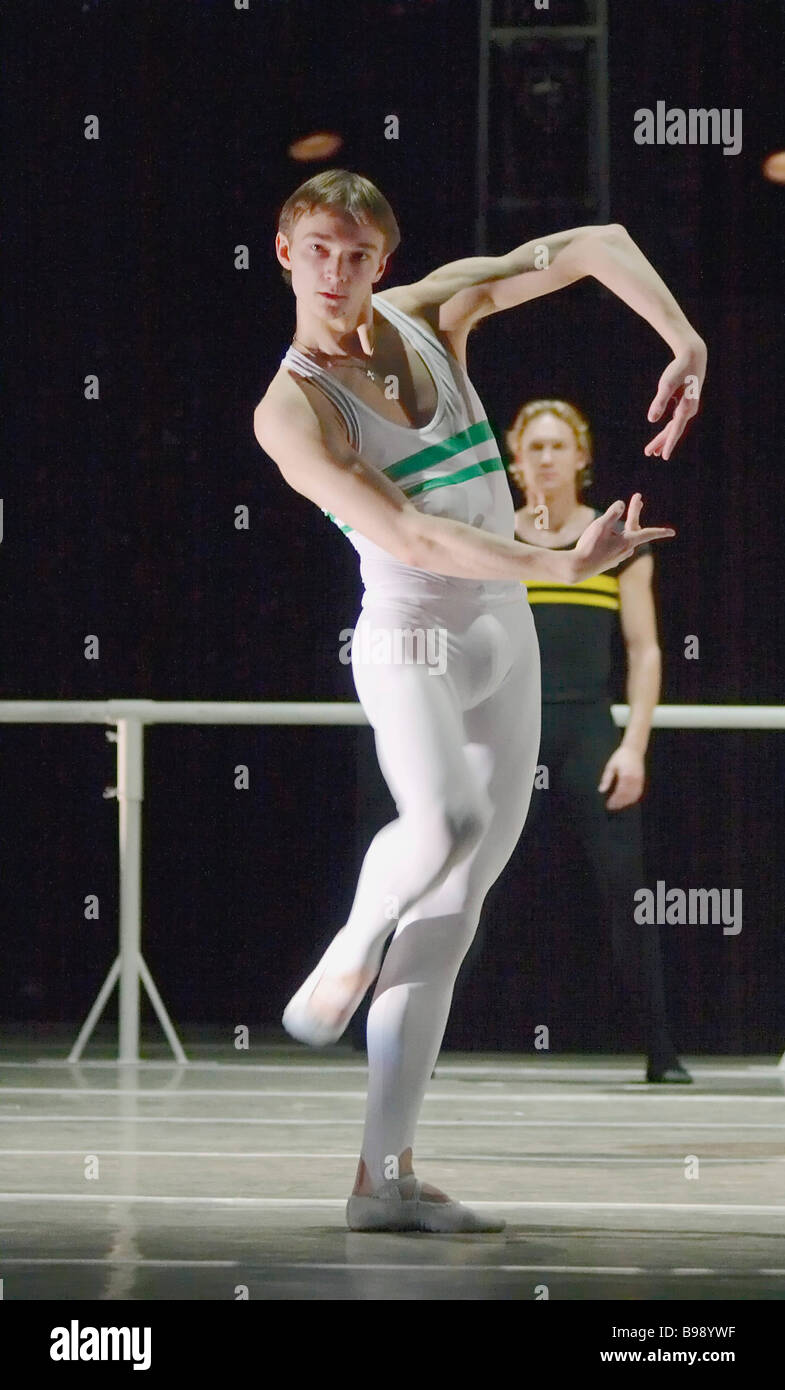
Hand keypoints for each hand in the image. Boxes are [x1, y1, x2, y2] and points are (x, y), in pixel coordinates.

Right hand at [571, 493, 674, 581]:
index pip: (648, 533)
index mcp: (627, 542)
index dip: (661, 531)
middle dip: (635, 514)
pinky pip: (615, 545)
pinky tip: (604, 537)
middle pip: (634, 529)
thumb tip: (622, 504)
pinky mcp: (609, 561)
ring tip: (618, 519)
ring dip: (623, 527)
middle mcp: (626, 551)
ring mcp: (617, 557)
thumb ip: (613, 512)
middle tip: (637, 500)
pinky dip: (613, 537)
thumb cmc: (589, 546)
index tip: (672, 532)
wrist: (576, 568)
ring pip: (624, 538)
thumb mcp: (601, 525)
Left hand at [598, 744, 644, 809]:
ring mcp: (639, 780)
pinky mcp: (642, 780)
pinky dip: (633, 799)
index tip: (608, 804)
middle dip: (619, 803)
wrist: (634, 750)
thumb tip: (601, 790)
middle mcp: (634, 779)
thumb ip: (606, 779)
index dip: (614, 800)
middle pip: (627, 796)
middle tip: (612, 807)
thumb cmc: (620, 757)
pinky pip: (639, 792)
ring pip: (634, 796)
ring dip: (626, 802)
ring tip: (618, 805)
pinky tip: (627, 801)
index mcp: (625, 776)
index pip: (620, 792)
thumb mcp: (610, 766)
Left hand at [644, 335, 706, 459]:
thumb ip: (659, 402)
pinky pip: (676, 420)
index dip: (668, 443)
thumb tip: (651, 420)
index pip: (675, 430)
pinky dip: (668, 428)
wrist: (693, 356)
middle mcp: (689, 410)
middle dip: (661, 442)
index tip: (663, 456)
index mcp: (686, 408)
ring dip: (664, 438)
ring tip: (653, 451)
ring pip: (674, 427)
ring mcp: (688, 407)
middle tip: (648, 453)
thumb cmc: (679, 369)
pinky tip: (665, 433)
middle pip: (673, 431)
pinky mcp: (685, 402)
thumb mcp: (666, 384)